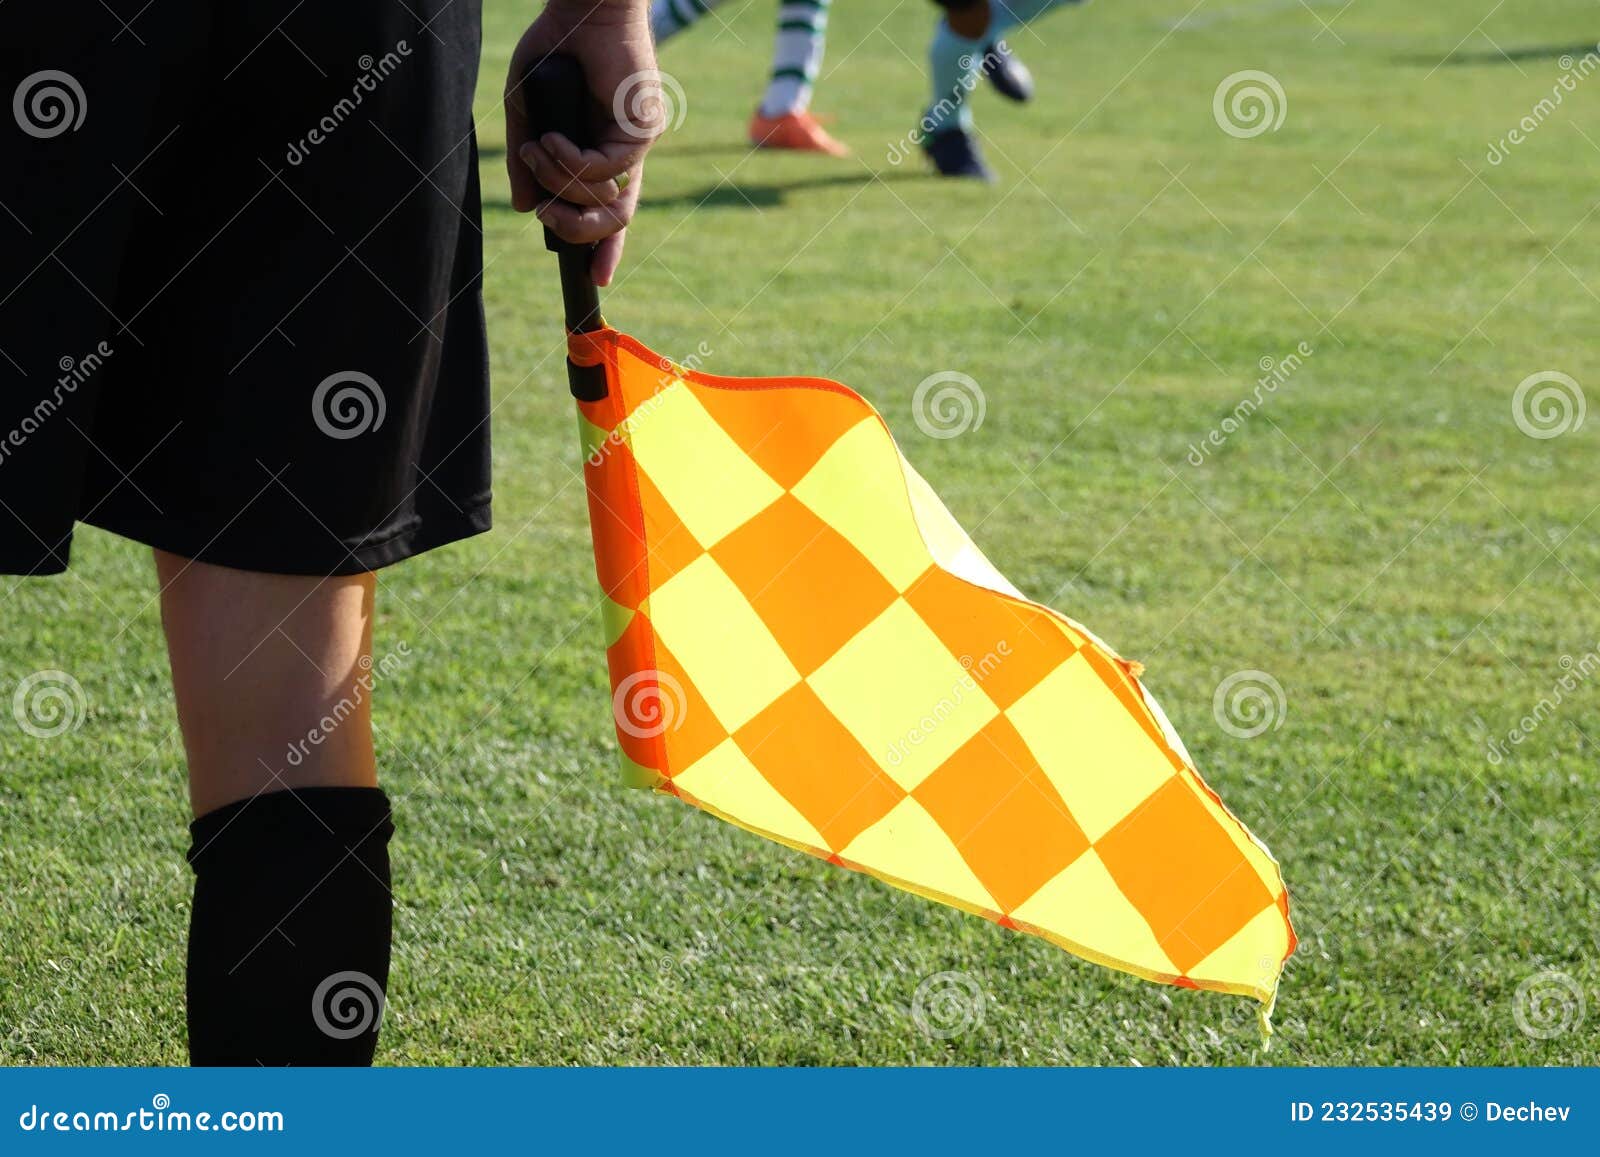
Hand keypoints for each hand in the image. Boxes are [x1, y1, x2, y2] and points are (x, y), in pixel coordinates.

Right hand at [504, 0, 659, 286]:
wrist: (580, 9)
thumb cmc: (556, 52)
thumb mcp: (528, 113)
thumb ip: (529, 161)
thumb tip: (525, 208)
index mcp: (603, 154)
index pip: (612, 213)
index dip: (605, 249)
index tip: (593, 279)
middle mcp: (625, 156)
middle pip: (615, 220)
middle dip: (573, 228)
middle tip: (543, 214)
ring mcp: (637, 144)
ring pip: (608, 200)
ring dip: (562, 186)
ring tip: (535, 153)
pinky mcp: (642, 129)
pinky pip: (606, 170)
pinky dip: (571, 162)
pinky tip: (550, 139)